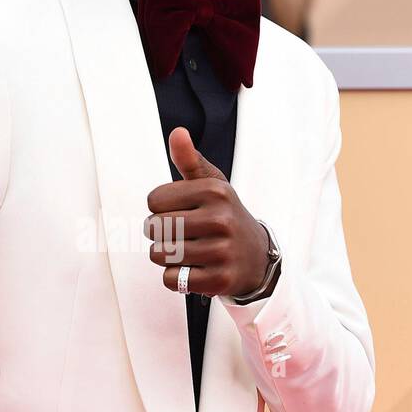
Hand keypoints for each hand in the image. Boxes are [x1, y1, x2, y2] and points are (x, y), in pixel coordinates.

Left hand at [143, 128, 270, 297]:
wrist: (257, 256)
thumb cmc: (225, 216)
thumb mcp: (213, 185)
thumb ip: (190, 160)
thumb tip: (177, 132)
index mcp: (215, 191)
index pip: (153, 200)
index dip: (160, 208)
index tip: (179, 211)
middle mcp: (220, 219)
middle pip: (154, 227)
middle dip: (159, 233)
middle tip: (180, 234)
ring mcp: (221, 251)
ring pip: (159, 254)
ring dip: (166, 256)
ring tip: (187, 251)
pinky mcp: (219, 279)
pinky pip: (171, 279)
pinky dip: (175, 277)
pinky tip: (193, 269)